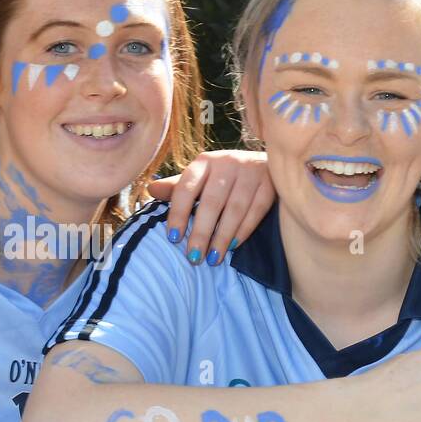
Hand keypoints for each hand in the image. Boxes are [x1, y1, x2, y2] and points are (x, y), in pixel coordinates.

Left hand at [146, 150, 274, 265]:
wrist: (266, 162)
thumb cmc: (225, 175)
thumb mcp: (200, 177)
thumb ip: (177, 187)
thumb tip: (150, 189)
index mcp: (204, 162)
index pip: (186, 188)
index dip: (178, 214)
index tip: (173, 238)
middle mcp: (226, 163)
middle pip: (211, 202)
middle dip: (201, 233)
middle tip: (193, 258)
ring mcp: (250, 171)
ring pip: (234, 209)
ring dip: (222, 237)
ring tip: (213, 259)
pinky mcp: (270, 182)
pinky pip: (256, 210)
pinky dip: (244, 230)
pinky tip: (233, 246)